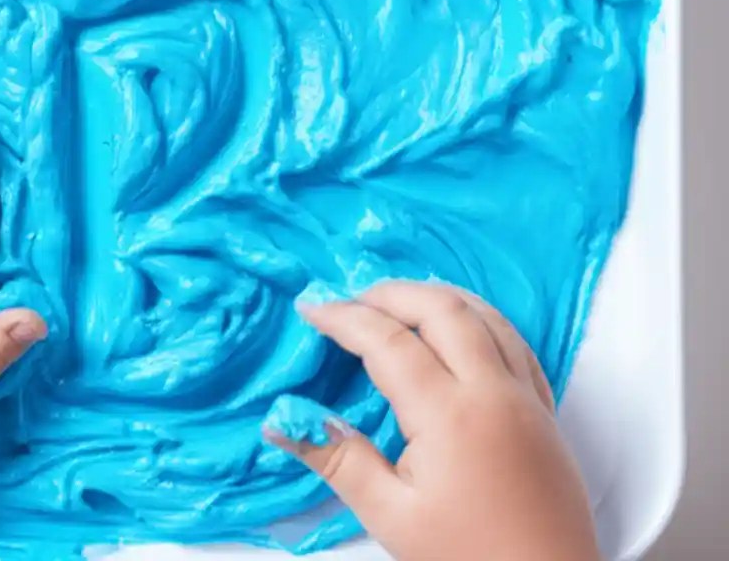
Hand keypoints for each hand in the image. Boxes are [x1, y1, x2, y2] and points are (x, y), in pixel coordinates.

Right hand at [265, 282, 597, 560]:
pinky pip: (514, 341)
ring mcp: (525, 397)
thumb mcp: (390, 515)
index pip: (388, 341)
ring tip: (396, 301)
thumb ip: (337, 459)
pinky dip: (478, 317)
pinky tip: (459, 328)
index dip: (344, 318)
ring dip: (436, 296)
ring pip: (485, 314)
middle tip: (349, 301)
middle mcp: (493, 391)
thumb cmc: (467, 555)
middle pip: (441, 309)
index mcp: (450, 414)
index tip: (311, 310)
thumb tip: (283, 420)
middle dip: (389, 293)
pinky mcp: (544, 411)